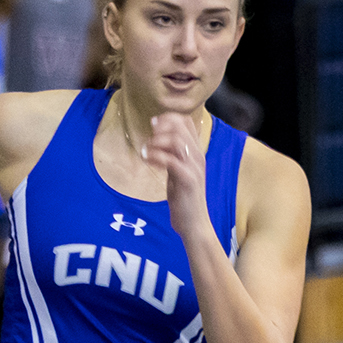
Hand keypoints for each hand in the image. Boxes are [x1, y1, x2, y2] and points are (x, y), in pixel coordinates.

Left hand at [146, 112, 208, 230]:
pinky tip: (146, 160)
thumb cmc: (184, 198)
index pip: (187, 122)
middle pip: (181, 128)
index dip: (169, 118)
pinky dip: (155, 156)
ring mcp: (194, 168)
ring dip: (156, 142)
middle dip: (160, 128)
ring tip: (145, 150)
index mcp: (196, 152)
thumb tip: (157, 139)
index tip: (153, 124)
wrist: (194, 224)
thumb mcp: (178, 172)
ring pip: (177, 141)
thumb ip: (172, 155)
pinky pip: (171, 161)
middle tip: (148, 137)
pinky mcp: (188, 180)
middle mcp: (198, 157)